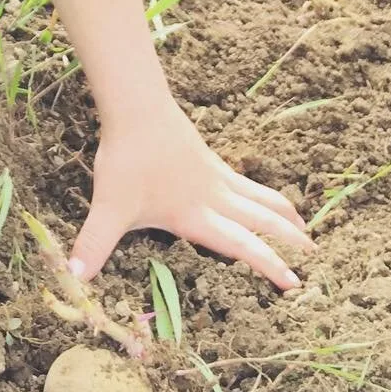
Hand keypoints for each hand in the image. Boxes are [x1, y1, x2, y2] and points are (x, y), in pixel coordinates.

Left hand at [69, 92, 313, 290]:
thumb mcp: (109, 207)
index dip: (269, 265)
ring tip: (303, 226)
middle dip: (288, 240)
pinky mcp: (207, 156)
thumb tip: (75, 276)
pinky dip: (261, 191)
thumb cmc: (126, 160)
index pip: (241, 246)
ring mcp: (213, 174)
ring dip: (282, 213)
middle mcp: (213, 197)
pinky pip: (243, 180)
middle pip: (260, 220)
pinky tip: (260, 193)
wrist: (136, 108)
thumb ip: (94, 243)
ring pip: (257, 197)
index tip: (294, 283)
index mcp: (196, 216)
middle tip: (315, 257)